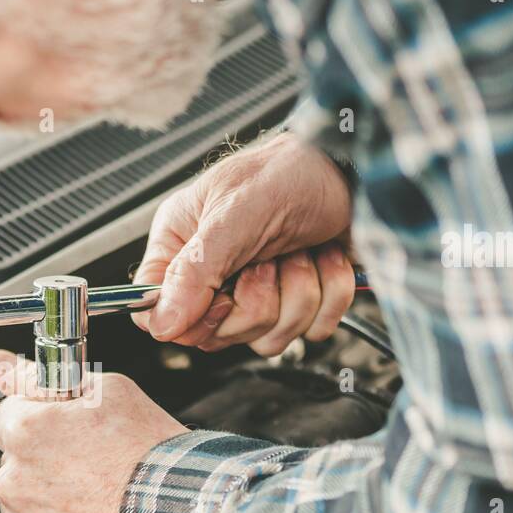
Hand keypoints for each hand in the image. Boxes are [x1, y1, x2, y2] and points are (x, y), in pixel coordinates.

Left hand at [0, 349, 186, 512]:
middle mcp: (12, 483)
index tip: (70, 439)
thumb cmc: (156, 463)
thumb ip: (40, 379)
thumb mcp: (106, 393)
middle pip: (16, 469)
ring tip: (99, 511)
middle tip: (96, 476)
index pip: (8, 419)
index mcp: (25, 432)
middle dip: (46, 470)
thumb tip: (0, 363)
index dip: (43, 426)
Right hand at [134, 132, 354, 355]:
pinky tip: (325, 259)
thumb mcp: (236, 213)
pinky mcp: (296, 303)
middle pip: (216, 336)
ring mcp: (255, 293)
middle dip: (259, 300)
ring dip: (299, 294)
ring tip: (301, 251)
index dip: (191, 319)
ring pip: (266, 340)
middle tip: (270, 257)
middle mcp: (213, 275)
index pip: (156, 314)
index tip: (222, 296)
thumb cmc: (292, 171)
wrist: (356, 171)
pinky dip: (329, 295)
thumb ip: (195, 270)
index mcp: (181, 246)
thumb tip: (162, 324)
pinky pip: (310, 333)